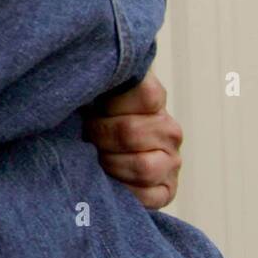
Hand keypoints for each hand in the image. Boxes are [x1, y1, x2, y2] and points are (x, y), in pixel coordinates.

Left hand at [84, 70, 181, 208]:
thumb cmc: (88, 111)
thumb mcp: (93, 88)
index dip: (110, 104)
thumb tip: (89, 61)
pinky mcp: (167, 190)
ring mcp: (171, 161)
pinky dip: (124, 191)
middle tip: (86, 135)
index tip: (94, 106)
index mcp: (153, 98)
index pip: (145, 95)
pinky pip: (149, 197)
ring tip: (94, 157)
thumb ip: (98, 77)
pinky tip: (109, 180)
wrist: (97, 146)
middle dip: (99, 136)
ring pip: (143, 166)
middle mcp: (168, 129)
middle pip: (132, 133)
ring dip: (109, 164)